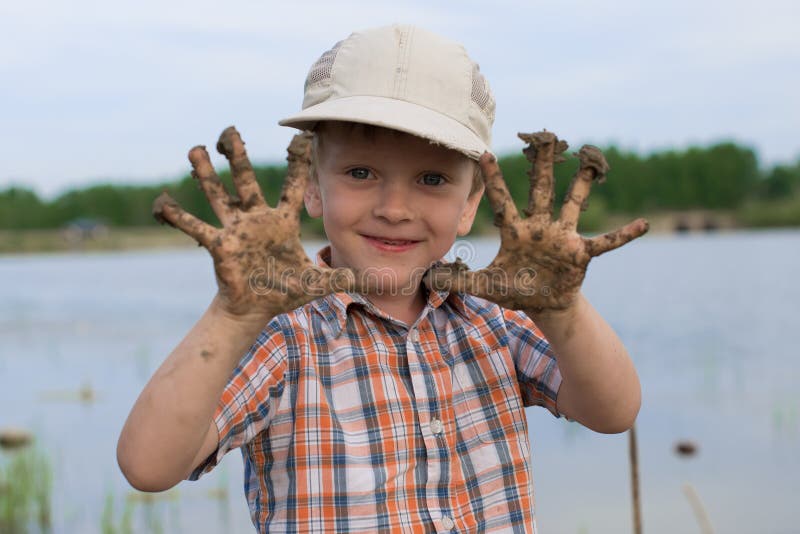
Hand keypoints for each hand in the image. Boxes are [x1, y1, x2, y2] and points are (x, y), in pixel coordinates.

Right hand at [152, 127, 355, 319]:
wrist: (256, 309)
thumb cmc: (284, 292)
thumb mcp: (318, 284)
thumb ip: (344, 277)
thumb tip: (376, 278)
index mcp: (281, 222)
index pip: (292, 186)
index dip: (297, 164)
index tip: (300, 136)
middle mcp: (255, 219)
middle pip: (245, 180)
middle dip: (237, 155)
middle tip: (229, 130)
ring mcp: (235, 229)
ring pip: (218, 195)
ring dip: (205, 173)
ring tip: (196, 148)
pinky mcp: (218, 245)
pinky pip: (195, 227)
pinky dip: (178, 215)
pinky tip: (161, 200)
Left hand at [424, 130, 647, 312]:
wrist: (543, 304)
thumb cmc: (515, 290)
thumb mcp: (485, 286)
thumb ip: (458, 280)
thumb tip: (427, 278)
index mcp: (516, 231)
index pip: (502, 200)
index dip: (493, 178)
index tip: (482, 152)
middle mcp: (540, 227)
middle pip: (541, 190)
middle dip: (543, 165)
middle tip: (546, 135)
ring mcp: (563, 238)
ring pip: (573, 204)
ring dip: (582, 184)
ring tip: (592, 159)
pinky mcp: (581, 254)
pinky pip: (606, 242)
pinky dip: (623, 235)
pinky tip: (643, 224)